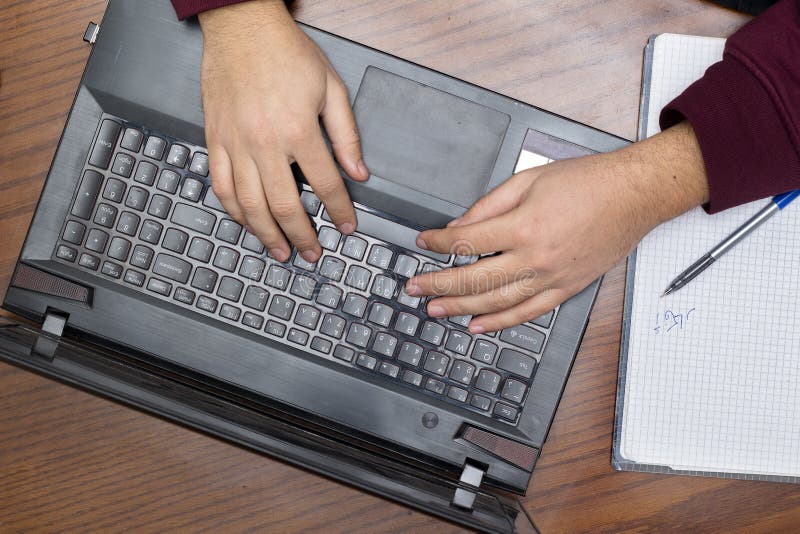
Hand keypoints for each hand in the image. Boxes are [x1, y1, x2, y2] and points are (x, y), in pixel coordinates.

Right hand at [198, 1, 368, 262]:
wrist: (242, 27)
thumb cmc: (287, 53)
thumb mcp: (331, 88)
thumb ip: (346, 135)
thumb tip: (358, 172)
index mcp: (299, 130)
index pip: (325, 184)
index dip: (339, 210)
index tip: (346, 226)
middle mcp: (264, 143)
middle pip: (284, 205)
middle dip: (302, 236)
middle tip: (312, 254)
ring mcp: (235, 144)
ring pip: (249, 204)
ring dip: (266, 234)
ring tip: (280, 252)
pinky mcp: (215, 139)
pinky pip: (221, 185)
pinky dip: (234, 210)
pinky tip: (247, 223)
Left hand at [405, 121, 708, 332]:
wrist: (634, 195)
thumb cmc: (587, 183)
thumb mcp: (529, 179)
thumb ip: (489, 205)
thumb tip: (459, 225)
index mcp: (523, 225)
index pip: (466, 242)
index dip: (438, 244)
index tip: (422, 243)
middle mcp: (536, 257)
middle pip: (475, 279)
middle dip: (439, 284)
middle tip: (415, 288)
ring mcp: (552, 277)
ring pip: (497, 302)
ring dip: (462, 308)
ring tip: (435, 310)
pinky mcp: (566, 288)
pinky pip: (528, 313)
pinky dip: (500, 322)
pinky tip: (478, 326)